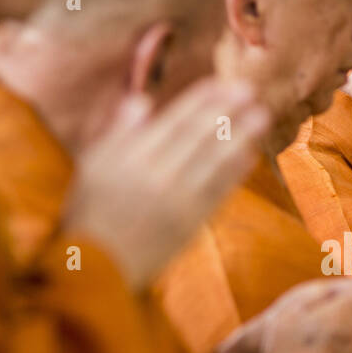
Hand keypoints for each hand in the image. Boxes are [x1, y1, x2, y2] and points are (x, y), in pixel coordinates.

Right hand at [65, 78, 268, 287]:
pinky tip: (249, 156)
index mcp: (129, 156)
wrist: (97, 269)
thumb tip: (142, 101)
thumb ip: (119, 133)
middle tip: (249, 90)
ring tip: (261, 116)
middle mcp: (154, 174)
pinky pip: (216, 192)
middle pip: (197, 136)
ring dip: (240, 136)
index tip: (221, 84)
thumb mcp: (92, 167)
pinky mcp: (189, 224)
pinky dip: (234, 173)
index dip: (200, 100)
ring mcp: (175, 200)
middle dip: (225, 111)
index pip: (173, 121)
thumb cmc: (90, 214)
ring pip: (213, 161)